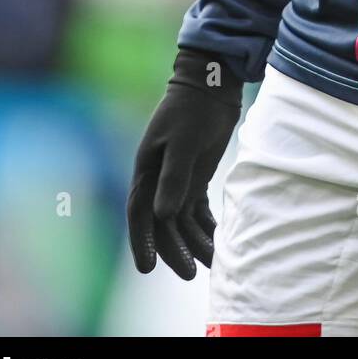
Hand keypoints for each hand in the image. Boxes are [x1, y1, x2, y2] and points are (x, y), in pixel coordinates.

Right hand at [127, 47, 242, 278]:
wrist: (211, 84)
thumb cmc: (193, 108)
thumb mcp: (185, 141)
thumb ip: (175, 177)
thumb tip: (164, 215)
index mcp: (146, 169)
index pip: (140, 213)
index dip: (142, 241)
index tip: (147, 268)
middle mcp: (157, 179)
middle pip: (162, 222)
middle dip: (174, 250)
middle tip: (189, 274)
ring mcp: (177, 178)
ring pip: (182, 220)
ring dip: (194, 241)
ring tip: (213, 263)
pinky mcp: (196, 176)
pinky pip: (197, 209)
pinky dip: (205, 226)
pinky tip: (217, 241)